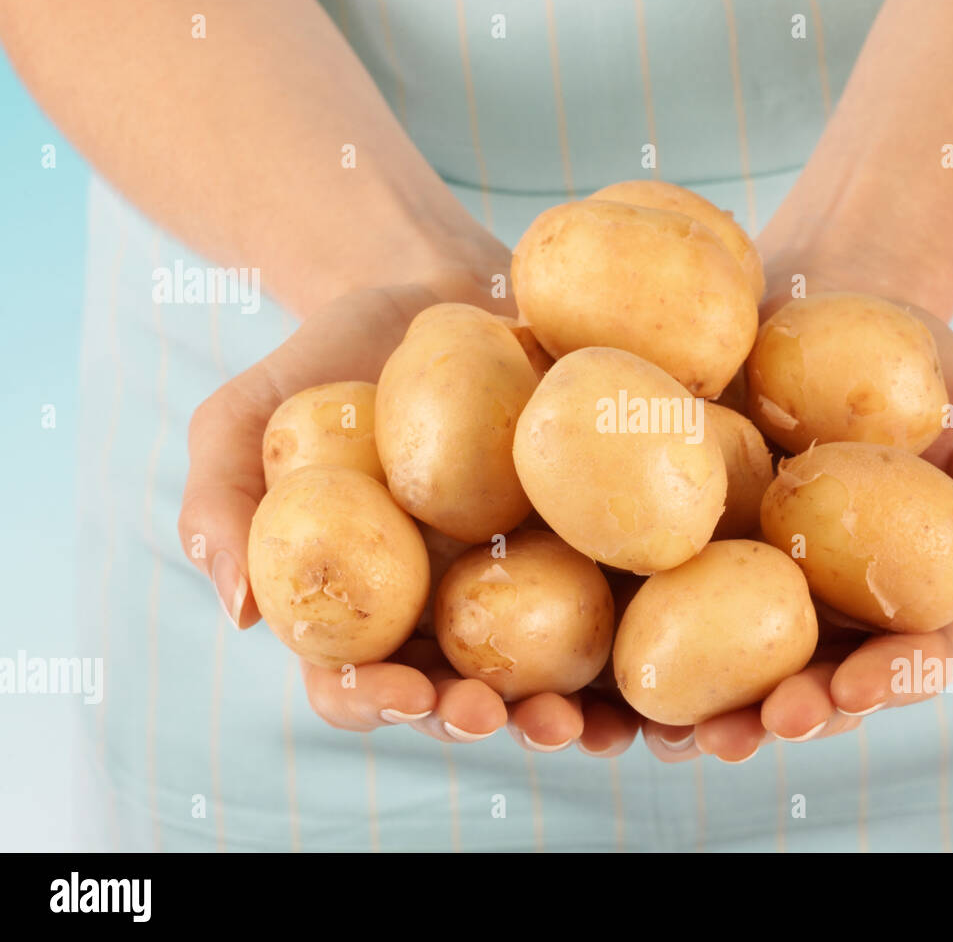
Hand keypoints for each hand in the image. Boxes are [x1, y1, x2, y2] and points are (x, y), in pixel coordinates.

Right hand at [177, 278, 641, 755]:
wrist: (432, 290)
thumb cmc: (330, 359)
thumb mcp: (248, 415)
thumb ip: (221, 500)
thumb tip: (240, 611)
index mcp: (367, 605)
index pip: (360, 678)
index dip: (378, 701)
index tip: (403, 689)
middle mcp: (450, 610)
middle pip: (468, 691)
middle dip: (492, 720)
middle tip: (518, 719)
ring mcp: (528, 581)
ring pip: (552, 670)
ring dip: (576, 712)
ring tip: (599, 723)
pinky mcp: (597, 538)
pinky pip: (624, 598)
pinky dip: (646, 641)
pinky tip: (670, 663)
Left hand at [645, 261, 952, 762]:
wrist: (831, 300)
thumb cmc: (932, 369)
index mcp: (910, 599)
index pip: (910, 658)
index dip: (887, 682)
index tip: (856, 686)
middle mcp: (830, 609)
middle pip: (814, 683)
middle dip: (787, 716)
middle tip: (758, 727)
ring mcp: (753, 584)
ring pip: (735, 670)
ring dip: (711, 711)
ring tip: (684, 734)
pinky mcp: (685, 548)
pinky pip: (662, 605)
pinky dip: (642, 647)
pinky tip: (616, 674)